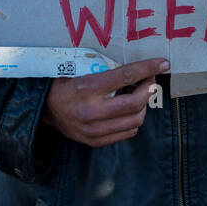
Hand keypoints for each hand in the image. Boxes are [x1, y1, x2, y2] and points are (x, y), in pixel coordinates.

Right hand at [42, 57, 168, 146]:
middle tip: (150, 80)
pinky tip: (128, 111)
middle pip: (135, 103)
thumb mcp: (80, 69)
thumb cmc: (64, 82)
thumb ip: (107, 70)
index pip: (126, 76)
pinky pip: (126, 133)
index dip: (148, 68)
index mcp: (87, 87)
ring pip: (135, 120)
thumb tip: (139, 67)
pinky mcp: (94, 141)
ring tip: (138, 95)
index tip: (163, 64)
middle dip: (149, 89)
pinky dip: (133, 120)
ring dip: (143, 106)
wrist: (43, 108)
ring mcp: (92, 130)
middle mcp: (90, 111)